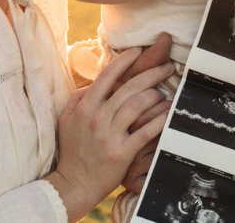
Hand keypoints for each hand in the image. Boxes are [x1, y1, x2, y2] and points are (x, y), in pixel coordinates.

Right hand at [46, 47, 172, 221]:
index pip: (106, 76)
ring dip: (155, 96)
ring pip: (138, 106)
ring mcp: (109, 135)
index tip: (138, 51)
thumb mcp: (66, 120)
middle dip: (151, 74)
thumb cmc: (72, 151)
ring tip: (164, 93)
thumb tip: (93, 84)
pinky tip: (168, 114)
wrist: (74, 183)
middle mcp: (97, 118)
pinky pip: (145, 131)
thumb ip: (78, 99)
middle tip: (167, 68)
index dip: (124, 61)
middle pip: (128, 88)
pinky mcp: (122, 153)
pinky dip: (159, 120)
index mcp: (84, 107)